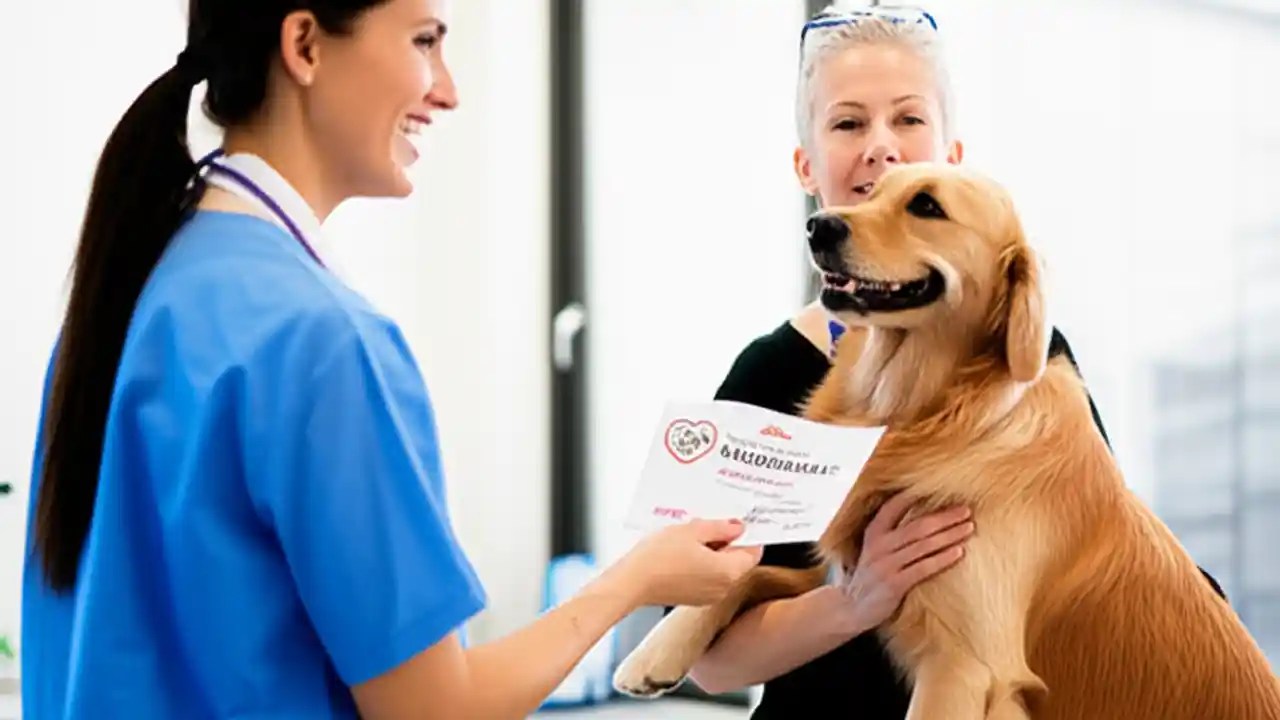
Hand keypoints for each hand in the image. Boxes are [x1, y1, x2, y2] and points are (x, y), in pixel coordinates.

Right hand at [615, 519, 763, 607]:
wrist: (632, 583)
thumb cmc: (659, 557)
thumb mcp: (693, 531)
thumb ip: (720, 528)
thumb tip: (737, 527)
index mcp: (729, 571)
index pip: (753, 551)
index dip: (747, 535)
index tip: (736, 522)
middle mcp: (723, 588)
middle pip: (737, 561)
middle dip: (727, 542)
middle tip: (708, 525)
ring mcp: (709, 596)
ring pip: (721, 569)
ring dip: (713, 552)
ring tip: (691, 537)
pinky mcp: (694, 598)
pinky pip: (707, 578)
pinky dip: (701, 564)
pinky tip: (683, 552)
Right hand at [835, 492, 972, 631]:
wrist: (850, 608)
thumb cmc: (869, 577)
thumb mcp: (873, 550)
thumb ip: (892, 535)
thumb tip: (924, 519)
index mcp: (874, 532)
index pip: (895, 506)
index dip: (917, 496)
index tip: (941, 488)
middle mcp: (879, 545)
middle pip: (918, 526)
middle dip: (944, 517)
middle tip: (966, 510)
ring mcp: (886, 564)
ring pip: (924, 545)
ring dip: (949, 535)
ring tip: (968, 527)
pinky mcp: (894, 584)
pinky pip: (923, 567)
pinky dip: (943, 559)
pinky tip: (959, 552)